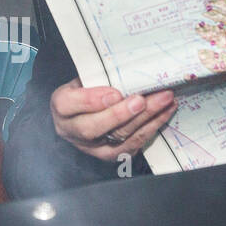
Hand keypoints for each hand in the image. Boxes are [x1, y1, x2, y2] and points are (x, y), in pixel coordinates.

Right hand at [49, 79, 176, 161]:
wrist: (88, 111)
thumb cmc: (88, 88)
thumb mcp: (86, 78)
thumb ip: (98, 77)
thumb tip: (126, 69)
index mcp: (61, 107)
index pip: (68, 104)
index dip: (91, 101)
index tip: (115, 93)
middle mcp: (72, 130)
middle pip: (92, 127)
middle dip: (120, 114)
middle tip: (142, 101)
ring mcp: (90, 147)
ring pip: (117, 137)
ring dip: (144, 118)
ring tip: (164, 100)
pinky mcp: (109, 155)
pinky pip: (132, 145)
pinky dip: (151, 128)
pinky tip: (164, 112)